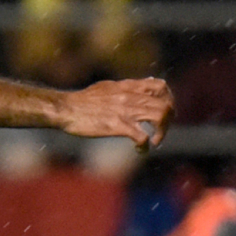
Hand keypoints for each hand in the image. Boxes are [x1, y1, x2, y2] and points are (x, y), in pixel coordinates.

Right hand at [58, 78, 172, 150]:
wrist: (67, 108)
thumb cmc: (83, 101)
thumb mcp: (107, 88)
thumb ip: (126, 88)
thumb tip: (142, 86)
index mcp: (128, 87)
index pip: (160, 86)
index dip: (168, 100)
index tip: (164, 112)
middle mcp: (131, 96)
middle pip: (165, 104)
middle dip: (168, 121)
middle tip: (160, 131)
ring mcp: (126, 110)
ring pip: (160, 117)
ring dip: (162, 133)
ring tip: (154, 141)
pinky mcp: (118, 125)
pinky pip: (142, 136)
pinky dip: (145, 146)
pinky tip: (139, 150)